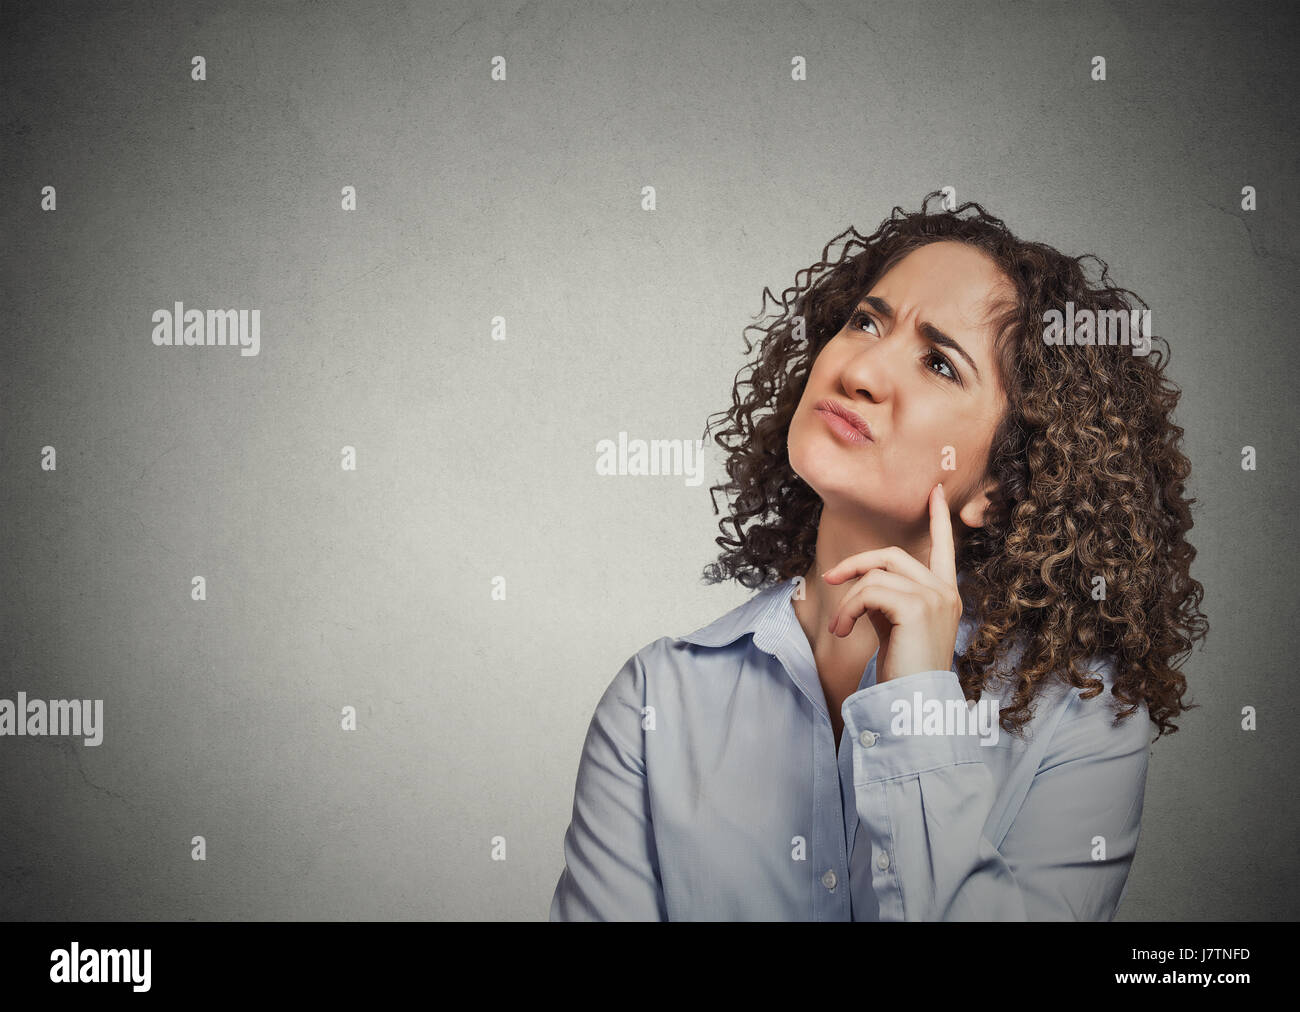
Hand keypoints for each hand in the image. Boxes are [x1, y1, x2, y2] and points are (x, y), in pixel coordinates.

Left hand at [821, 483, 963, 683]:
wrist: (913, 703)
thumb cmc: (903, 669)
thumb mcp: (896, 625)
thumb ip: (888, 597)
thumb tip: (861, 578)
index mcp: (945, 595)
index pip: (944, 549)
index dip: (938, 519)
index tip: (934, 491)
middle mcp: (945, 592)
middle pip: (893, 555)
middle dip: (856, 563)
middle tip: (829, 577)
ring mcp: (934, 598)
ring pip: (876, 575)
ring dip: (847, 599)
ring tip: (839, 626)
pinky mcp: (917, 607)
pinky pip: (869, 591)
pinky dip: (848, 608)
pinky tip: (842, 630)